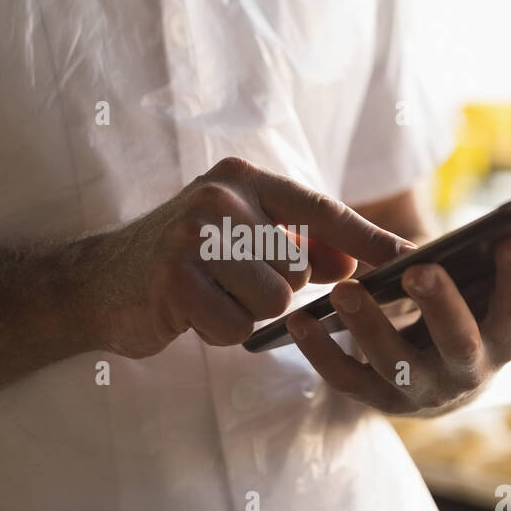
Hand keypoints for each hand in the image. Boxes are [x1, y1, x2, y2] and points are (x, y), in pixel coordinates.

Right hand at [85, 157, 411, 357]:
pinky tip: (190, 313)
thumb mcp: (241, 238)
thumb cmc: (183, 261)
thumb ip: (299, 244)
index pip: (321, 209)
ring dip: (247, 314)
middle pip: (298, 269)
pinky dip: (219, 332)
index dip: (367, 238)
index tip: (411, 260)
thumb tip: (356, 264)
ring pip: (272, 301)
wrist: (99, 284)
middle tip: (232, 284)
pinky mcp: (173, 279)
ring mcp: (192, 236)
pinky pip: (234, 326)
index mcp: (242, 178)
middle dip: (275, 290)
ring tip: (211, 297)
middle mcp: (220, 197)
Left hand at [285, 223, 510, 414]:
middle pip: (459, 345)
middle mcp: (467, 373)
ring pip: (395, 365)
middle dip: (443, 309)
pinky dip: (320, 353)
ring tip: (347, 290)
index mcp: (507, 340)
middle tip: (422, 270)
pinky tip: (299, 320)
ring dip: (370, 329)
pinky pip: (344, 380)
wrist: (439, 379)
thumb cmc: (482, 317)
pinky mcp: (374, 399)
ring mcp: (418, 391)